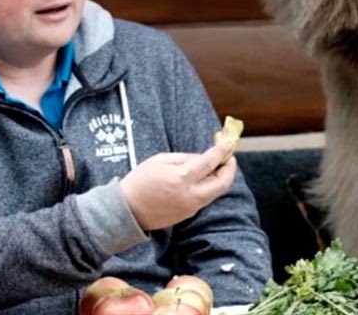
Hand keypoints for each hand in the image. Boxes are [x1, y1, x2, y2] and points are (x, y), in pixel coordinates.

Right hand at [119, 143, 236, 230]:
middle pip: (222, 183)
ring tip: (217, 166)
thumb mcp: (160, 160)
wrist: (128, 210)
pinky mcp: (188, 214)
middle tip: (229, 158)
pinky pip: (204, 198)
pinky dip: (209, 187)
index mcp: (180, 178)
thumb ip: (185, 158)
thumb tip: (204, 158)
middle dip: (230, 169)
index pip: (209, 163)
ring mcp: (190, 207)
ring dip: (221, 178)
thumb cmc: (140, 181)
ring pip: (216, 192)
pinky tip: (203, 178)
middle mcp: (189, 195)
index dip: (221, 152)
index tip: (228, 144)